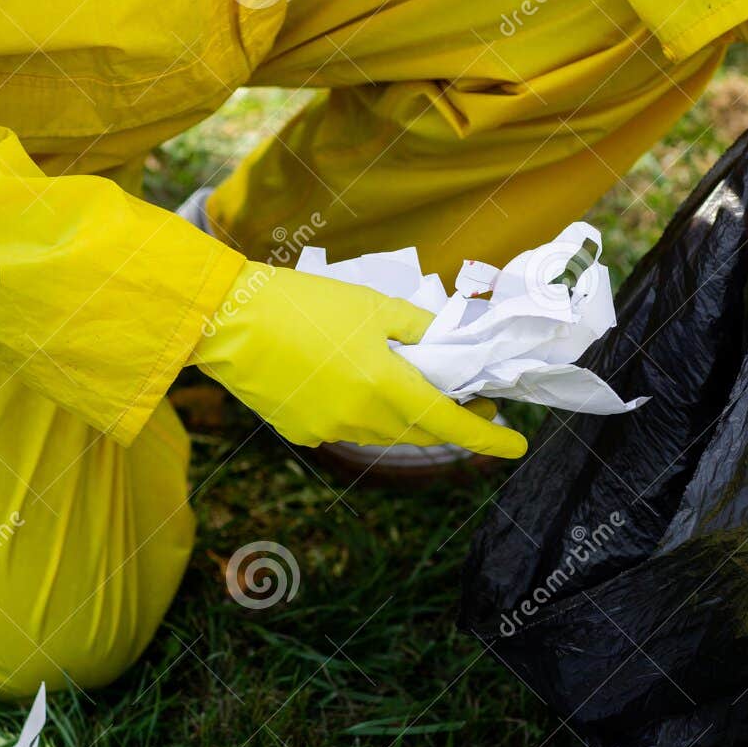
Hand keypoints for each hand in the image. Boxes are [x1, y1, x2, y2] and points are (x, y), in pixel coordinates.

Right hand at [194, 262, 526, 456]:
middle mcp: (362, 418)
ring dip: (406, 415)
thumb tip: (450, 346)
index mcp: (385, 385)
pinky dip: (362, 412)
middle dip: (451, 420)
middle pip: (422, 431)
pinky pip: (347, 428)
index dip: (488, 437)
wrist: (229, 320)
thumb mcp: (373, 306)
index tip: (517, 443)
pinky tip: (348, 382)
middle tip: (472, 399)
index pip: (450, 423)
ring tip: (410, 383)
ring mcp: (330, 430)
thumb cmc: (303, 303)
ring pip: (385, 432)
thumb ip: (419, 330)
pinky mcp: (303, 433)